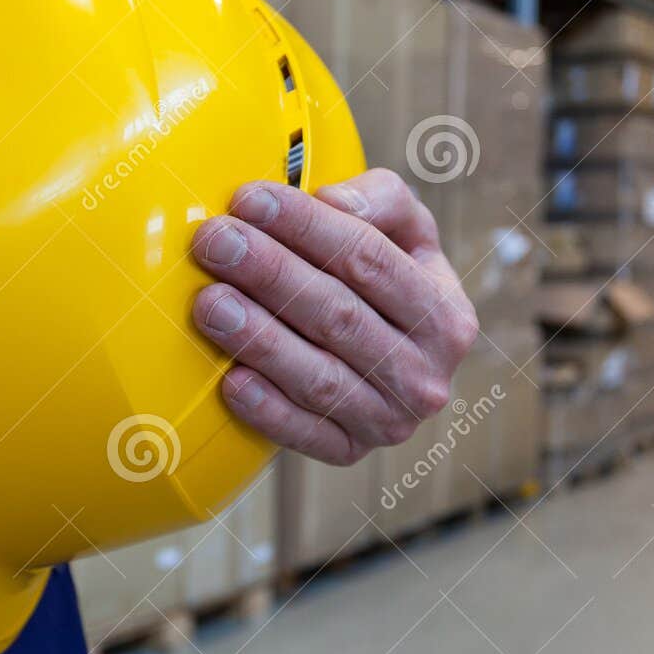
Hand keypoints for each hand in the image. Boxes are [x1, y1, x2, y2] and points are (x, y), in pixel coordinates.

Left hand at [190, 168, 479, 465]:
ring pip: (319, 376)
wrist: (390, 361)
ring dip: (259, 338)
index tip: (251, 200)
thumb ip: (380, 200)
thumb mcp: (406, 232)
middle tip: (216, 242)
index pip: (370, 260)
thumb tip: (334, 201)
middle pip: (338, 316)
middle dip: (270, 273)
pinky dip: (267, 410)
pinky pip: (305, 434)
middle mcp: (425, 374)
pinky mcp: (350, 452)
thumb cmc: (388, 282)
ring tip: (209, 301)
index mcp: (444, 313)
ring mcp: (389, 421)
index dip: (307, 226)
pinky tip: (230, 380)